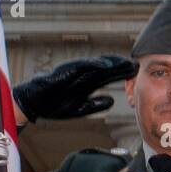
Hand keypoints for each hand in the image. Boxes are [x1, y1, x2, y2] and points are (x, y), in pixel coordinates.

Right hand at [12, 56, 137, 122]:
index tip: (136, 72)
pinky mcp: (66, 71)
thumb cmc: (54, 105)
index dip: (122, 74)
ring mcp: (74, 71)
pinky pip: (81, 66)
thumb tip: (112, 101)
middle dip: (121, 66)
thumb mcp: (80, 109)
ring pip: (96, 65)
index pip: (108, 76)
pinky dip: (93, 65)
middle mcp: (82, 75)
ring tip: (125, 62)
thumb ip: (96, 104)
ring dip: (111, 63)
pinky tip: (105, 65)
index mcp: (87, 83)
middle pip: (106, 68)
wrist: (34, 104)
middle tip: (136, 64)